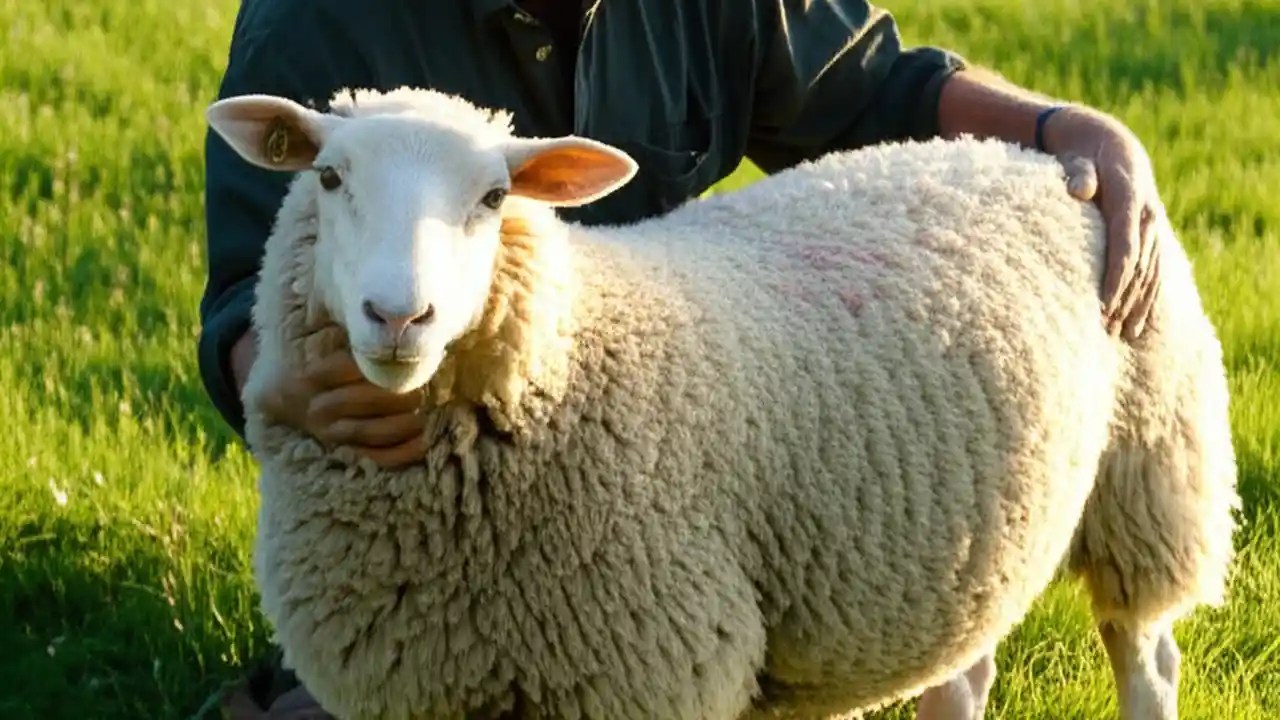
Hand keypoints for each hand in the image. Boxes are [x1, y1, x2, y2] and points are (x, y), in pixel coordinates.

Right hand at [233, 329, 429, 467]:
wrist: (287, 401)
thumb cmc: (324, 367)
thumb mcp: (329, 346)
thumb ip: (355, 337)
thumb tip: (391, 320)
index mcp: (312, 377)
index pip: (346, 368)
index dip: (377, 364)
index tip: (406, 360)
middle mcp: (317, 406)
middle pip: (359, 401)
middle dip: (394, 397)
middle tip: (421, 391)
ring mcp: (329, 432)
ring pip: (367, 432)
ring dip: (401, 426)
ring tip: (425, 415)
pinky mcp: (344, 450)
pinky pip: (373, 456)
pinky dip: (399, 452)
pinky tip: (422, 442)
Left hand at [1041, 106, 1164, 340]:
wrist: (1112, 143)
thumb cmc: (1084, 153)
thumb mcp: (1078, 157)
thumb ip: (1079, 173)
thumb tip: (1079, 189)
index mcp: (1130, 198)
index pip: (1125, 246)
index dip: (1116, 277)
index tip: (1104, 305)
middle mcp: (1147, 215)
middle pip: (1140, 266)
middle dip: (1126, 300)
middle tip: (1108, 331)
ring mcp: (1153, 226)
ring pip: (1151, 272)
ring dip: (1139, 305)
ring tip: (1126, 335)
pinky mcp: (1151, 235)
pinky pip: (1154, 271)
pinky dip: (1149, 297)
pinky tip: (1140, 322)